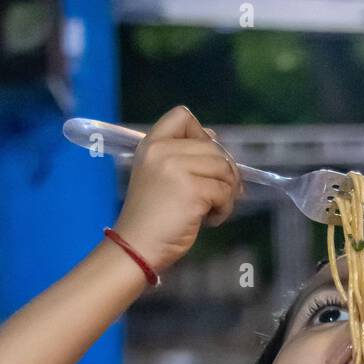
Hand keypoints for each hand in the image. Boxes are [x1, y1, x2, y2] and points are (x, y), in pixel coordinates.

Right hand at [112, 105, 242, 273]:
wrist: (136, 248)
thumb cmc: (150, 218)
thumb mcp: (158, 176)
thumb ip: (181, 156)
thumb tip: (216, 141)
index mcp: (151, 145)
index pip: (182, 115)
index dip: (202, 134)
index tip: (204, 160)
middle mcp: (163, 151)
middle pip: (213, 146)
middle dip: (224, 171)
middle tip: (220, 194)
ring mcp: (177, 170)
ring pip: (223, 168)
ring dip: (227, 192)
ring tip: (214, 209)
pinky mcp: (192, 192)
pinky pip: (224, 192)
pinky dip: (224, 208)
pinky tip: (211, 220)